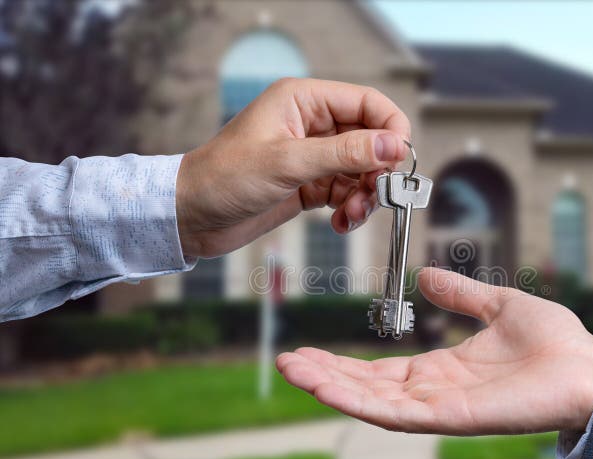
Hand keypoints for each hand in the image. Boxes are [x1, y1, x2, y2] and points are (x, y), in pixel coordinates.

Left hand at [176, 78, 409, 256]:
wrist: (192, 216)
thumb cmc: (223, 178)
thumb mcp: (288, 163)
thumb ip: (345, 153)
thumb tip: (394, 145)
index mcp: (304, 101)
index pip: (367, 104)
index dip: (391, 129)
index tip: (399, 160)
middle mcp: (312, 124)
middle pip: (370, 140)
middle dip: (377, 171)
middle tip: (373, 196)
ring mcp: (312, 156)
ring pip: (362, 170)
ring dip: (365, 195)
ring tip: (352, 215)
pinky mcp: (310, 183)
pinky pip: (347, 192)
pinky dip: (351, 208)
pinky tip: (340, 222)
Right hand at [277, 268, 592, 434]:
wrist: (589, 367)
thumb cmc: (554, 342)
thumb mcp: (498, 305)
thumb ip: (460, 294)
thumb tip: (427, 277)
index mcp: (442, 369)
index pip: (380, 370)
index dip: (344, 362)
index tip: (311, 350)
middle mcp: (434, 392)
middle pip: (367, 388)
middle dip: (326, 375)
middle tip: (288, 361)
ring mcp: (441, 408)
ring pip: (373, 402)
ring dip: (331, 387)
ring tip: (294, 370)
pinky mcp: (452, 417)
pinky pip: (397, 414)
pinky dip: (359, 402)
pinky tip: (327, 387)